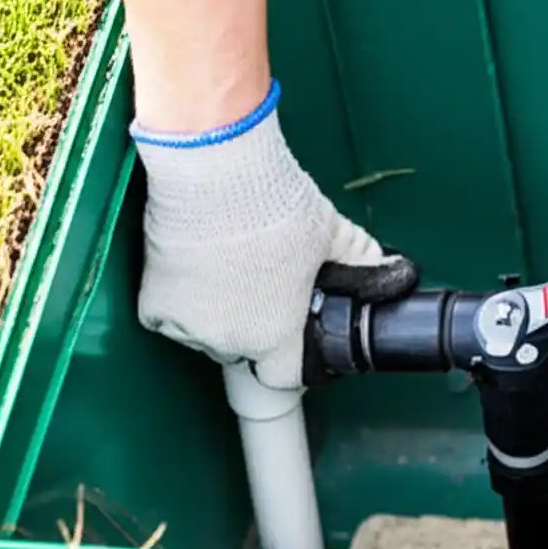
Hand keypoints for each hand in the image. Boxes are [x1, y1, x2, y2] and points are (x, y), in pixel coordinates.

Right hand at [131, 79, 418, 388]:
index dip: (292, 357)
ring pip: (205, 336)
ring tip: (227, 271)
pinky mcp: (155, 304)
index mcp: (276, 336)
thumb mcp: (331, 232)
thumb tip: (392, 270)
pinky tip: (194, 272)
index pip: (285, 375)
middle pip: (244, 350)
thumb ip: (362, 259)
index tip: (293, 335)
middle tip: (261, 285)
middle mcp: (230, 341)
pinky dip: (179, 303)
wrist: (214, 174)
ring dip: (216, 315)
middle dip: (254, 325)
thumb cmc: (273, 204)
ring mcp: (189, 326)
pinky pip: (168, 319)